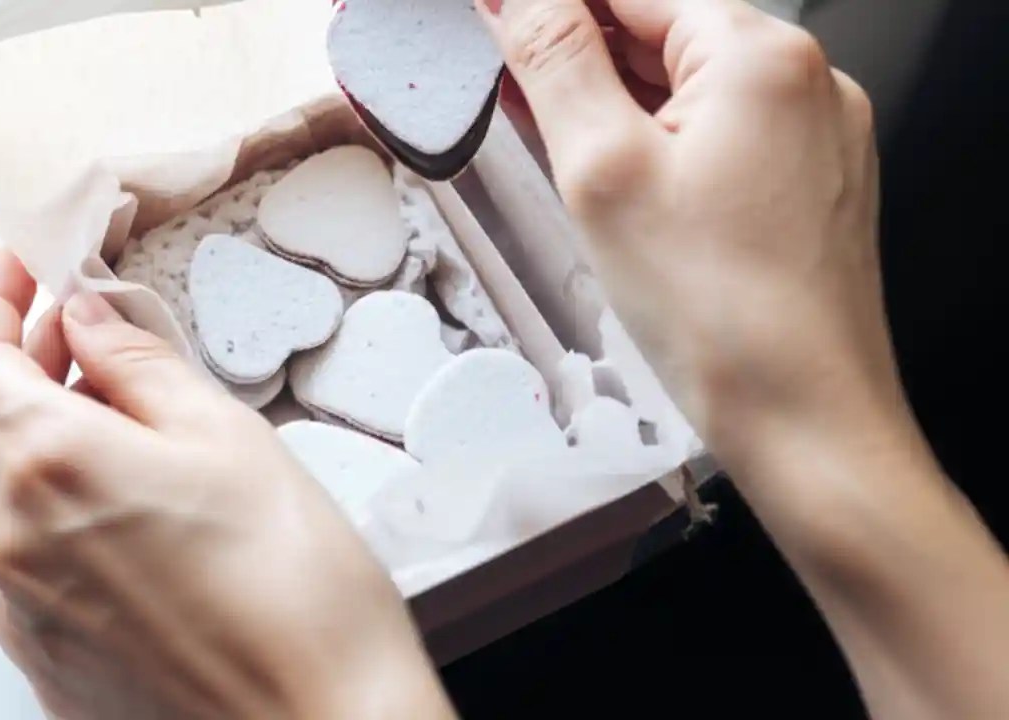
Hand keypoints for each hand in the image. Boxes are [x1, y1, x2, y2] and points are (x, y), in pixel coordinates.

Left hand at [0, 252, 452, 718]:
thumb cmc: (294, 590)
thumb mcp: (225, 435)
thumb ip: (139, 362)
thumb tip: (90, 316)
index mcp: (49, 466)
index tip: (22, 264)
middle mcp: (12, 541)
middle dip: (21, 359)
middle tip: (81, 325)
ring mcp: (23, 608)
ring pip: (3, 489)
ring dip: (42, 432)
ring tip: (124, 413)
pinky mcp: (48, 656)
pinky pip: (26, 555)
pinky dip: (55, 505)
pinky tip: (126, 500)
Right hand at [481, 4, 1008, 717]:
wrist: (807, 420)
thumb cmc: (721, 314)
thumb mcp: (603, 172)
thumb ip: (556, 62)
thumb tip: (522, 1)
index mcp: (760, 57)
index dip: (550, 7)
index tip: (493, 16)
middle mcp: (806, 83)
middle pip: (664, 35)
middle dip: (577, 51)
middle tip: (501, 73)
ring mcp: (816, 137)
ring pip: (691, 91)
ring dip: (615, 98)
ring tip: (542, 121)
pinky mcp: (812, 187)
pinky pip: (722, 137)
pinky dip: (661, 141)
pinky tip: (613, 169)